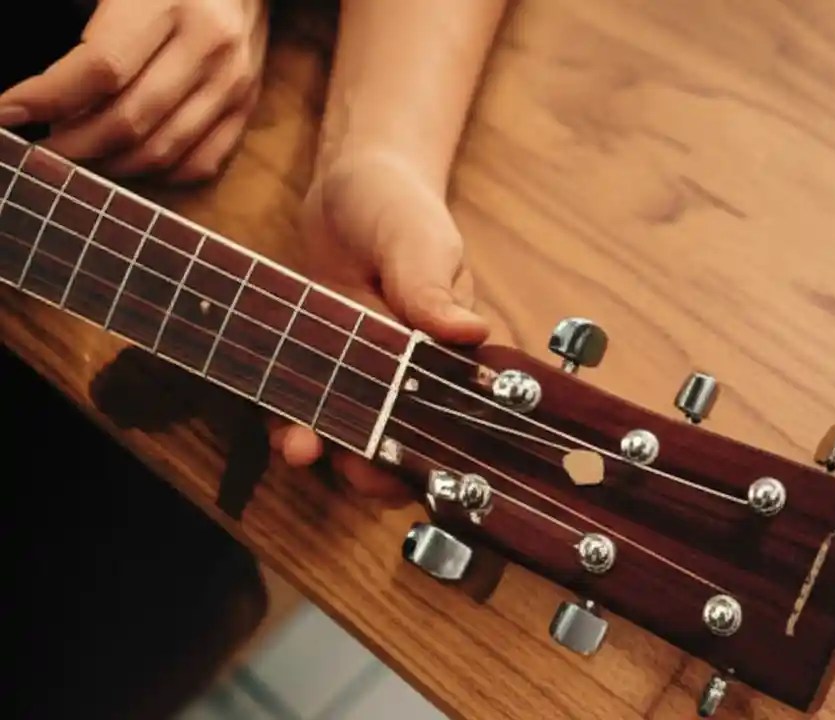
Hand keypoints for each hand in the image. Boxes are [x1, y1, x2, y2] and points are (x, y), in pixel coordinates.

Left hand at [0, 0, 267, 182]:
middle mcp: (207, 47)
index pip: (101, 69)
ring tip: (79, 155)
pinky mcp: (248, 107)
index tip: (7, 114)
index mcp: (168, 4)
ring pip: (163, 151)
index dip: (48, 98)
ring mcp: (234, 83)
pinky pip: (202, 162)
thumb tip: (37, 87)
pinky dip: (160, 175)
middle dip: (74, 144)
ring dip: (111, 165)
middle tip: (40, 149)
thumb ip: (87, 24)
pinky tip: (129, 161)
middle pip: (130, 119)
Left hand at [269, 148, 489, 503]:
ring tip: (303, 448)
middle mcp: (414, 374)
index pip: (461, 414)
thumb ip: (432, 290)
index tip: (414, 465)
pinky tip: (278, 425)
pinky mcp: (323, 367)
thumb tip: (473, 332)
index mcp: (454, 352)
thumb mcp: (418, 242)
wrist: (349, 187)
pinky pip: (310, 406)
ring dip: (329, 450)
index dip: (441, 449)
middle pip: (405, 438)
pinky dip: (292, 421)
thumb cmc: (398, 208)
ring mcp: (365, 374)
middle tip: (354, 466)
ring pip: (353, 432)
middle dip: (378, 464)